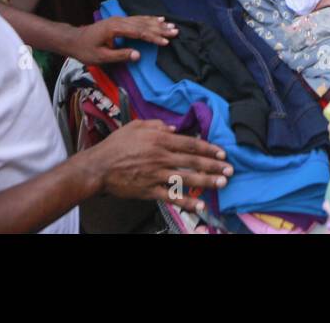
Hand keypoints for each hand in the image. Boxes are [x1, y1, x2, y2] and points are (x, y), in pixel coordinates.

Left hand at [69, 15, 177, 64]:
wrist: (73, 39)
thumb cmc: (85, 50)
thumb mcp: (101, 57)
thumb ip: (120, 55)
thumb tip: (138, 55)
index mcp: (115, 28)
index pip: (139, 32)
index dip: (153, 37)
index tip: (166, 42)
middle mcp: (119, 21)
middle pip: (144, 24)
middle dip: (160, 29)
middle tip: (175, 32)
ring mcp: (119, 19)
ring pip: (142, 20)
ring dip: (157, 23)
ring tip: (171, 26)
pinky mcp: (119, 21)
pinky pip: (137, 19)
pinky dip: (149, 19)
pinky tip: (158, 19)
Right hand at [89, 119, 231, 211]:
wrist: (98, 167)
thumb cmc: (116, 145)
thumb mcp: (136, 126)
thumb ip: (156, 125)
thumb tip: (173, 127)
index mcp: (160, 139)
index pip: (191, 144)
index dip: (209, 148)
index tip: (222, 153)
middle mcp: (162, 157)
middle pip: (194, 161)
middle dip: (214, 165)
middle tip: (230, 170)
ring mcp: (157, 175)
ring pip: (187, 178)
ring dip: (207, 181)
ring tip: (222, 183)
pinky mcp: (150, 190)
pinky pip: (171, 196)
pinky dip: (186, 201)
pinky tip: (200, 205)